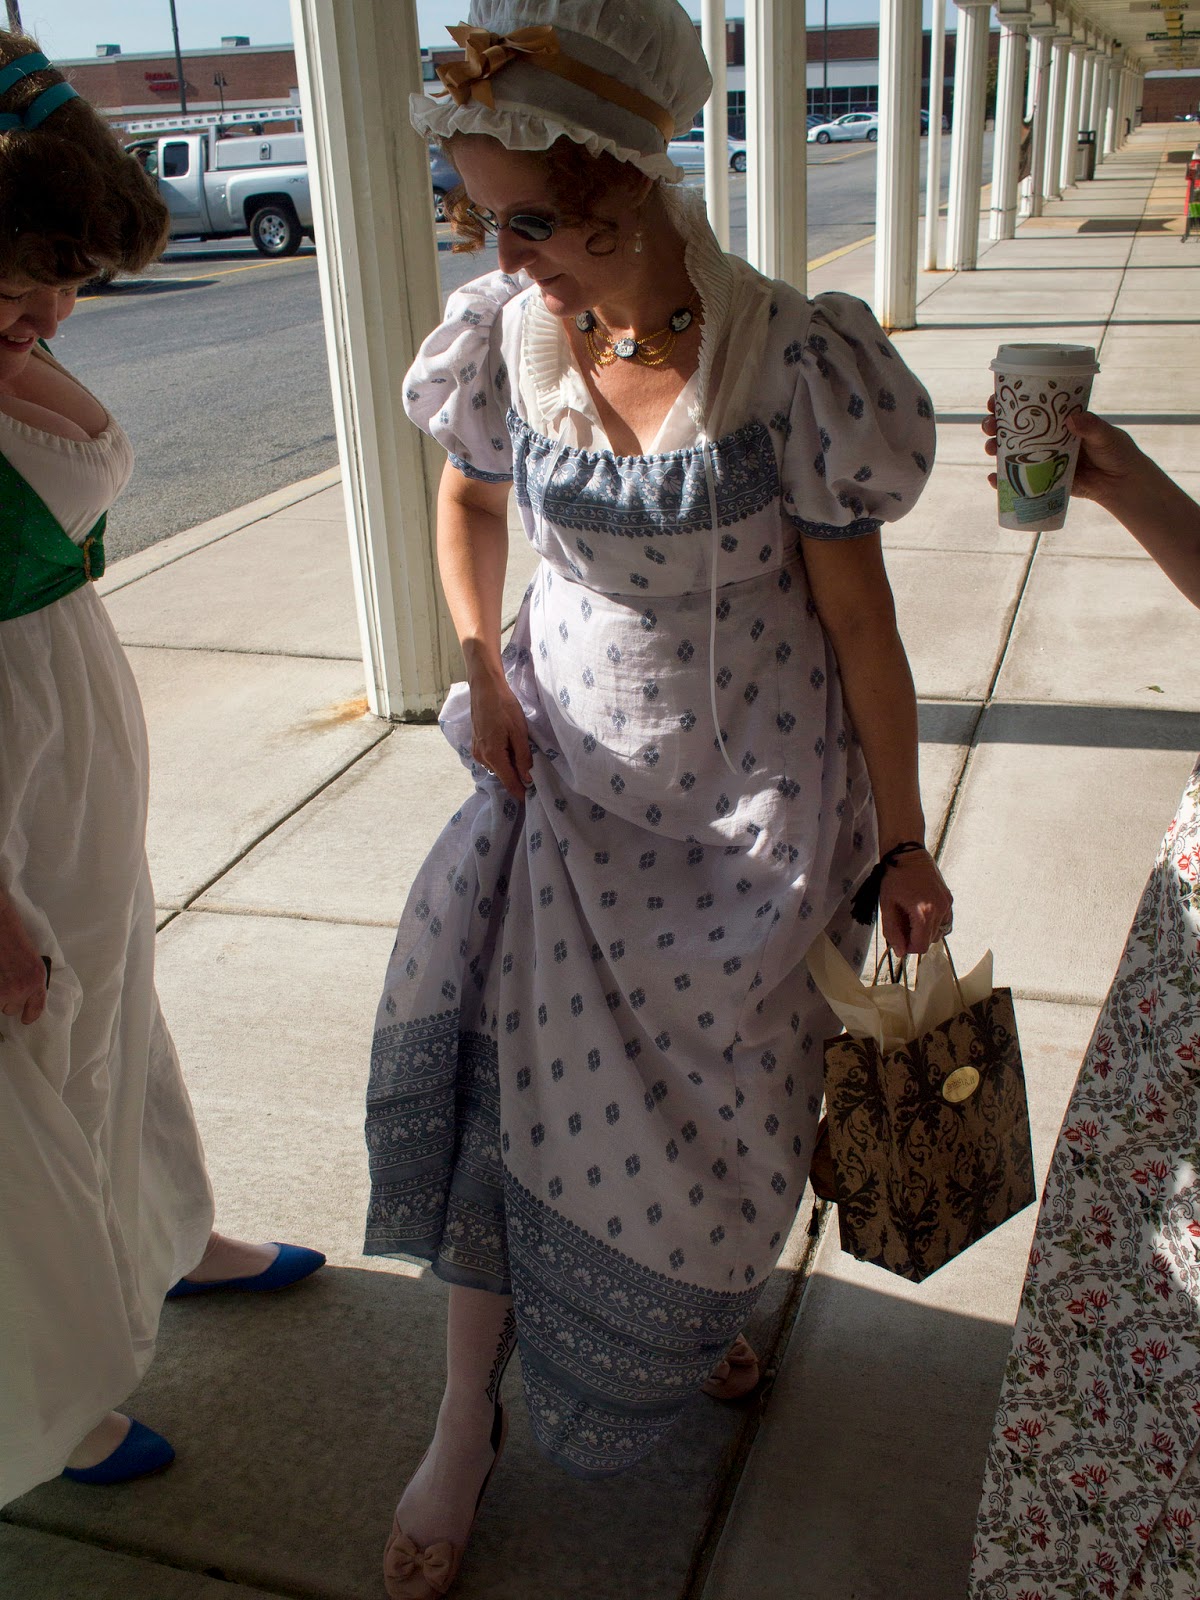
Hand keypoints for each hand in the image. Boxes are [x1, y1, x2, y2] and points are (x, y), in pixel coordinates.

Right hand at [0, 890, 47, 1025]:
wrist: (1, 921)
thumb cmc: (12, 934)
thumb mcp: (29, 958)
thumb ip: (29, 979)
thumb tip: (22, 996)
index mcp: (38, 978)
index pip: (36, 1009)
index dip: (29, 1014)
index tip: (25, 1017)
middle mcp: (25, 987)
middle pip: (11, 1008)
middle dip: (6, 997)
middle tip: (5, 978)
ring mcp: (9, 989)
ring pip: (0, 1004)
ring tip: (1, 973)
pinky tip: (0, 972)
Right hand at [468, 668, 532, 802]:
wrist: (485, 688)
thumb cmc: (504, 706)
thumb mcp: (519, 732)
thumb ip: (523, 757)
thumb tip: (527, 779)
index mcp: (493, 756)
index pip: (509, 783)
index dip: (521, 793)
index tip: (533, 799)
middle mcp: (481, 758)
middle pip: (503, 776)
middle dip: (517, 777)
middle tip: (535, 774)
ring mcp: (476, 751)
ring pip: (497, 767)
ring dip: (510, 766)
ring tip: (523, 755)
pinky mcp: (476, 744)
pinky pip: (492, 759)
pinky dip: (502, 758)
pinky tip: (511, 747)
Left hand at [878, 847, 952, 957]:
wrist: (908, 854)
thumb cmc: (894, 877)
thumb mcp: (887, 905)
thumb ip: (892, 931)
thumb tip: (900, 951)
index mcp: (924, 912)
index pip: (921, 946)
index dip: (908, 948)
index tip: (899, 940)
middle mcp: (940, 909)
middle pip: (930, 941)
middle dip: (914, 938)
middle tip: (902, 924)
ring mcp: (947, 904)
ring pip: (939, 933)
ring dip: (925, 932)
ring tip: (911, 917)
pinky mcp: (949, 899)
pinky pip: (945, 922)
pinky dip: (934, 924)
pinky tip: (923, 914)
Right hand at [983, 398, 1142, 511]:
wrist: (1123, 483)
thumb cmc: (1117, 452)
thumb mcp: (1106, 435)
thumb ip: (1092, 427)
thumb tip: (1073, 419)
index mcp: (1058, 420)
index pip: (1028, 406)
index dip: (1007, 402)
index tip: (994, 400)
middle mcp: (1046, 438)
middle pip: (1012, 428)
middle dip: (994, 425)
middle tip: (989, 425)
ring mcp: (1042, 460)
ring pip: (1010, 452)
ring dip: (994, 449)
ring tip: (990, 448)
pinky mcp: (1043, 481)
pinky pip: (1018, 480)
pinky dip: (1002, 480)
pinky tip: (993, 478)